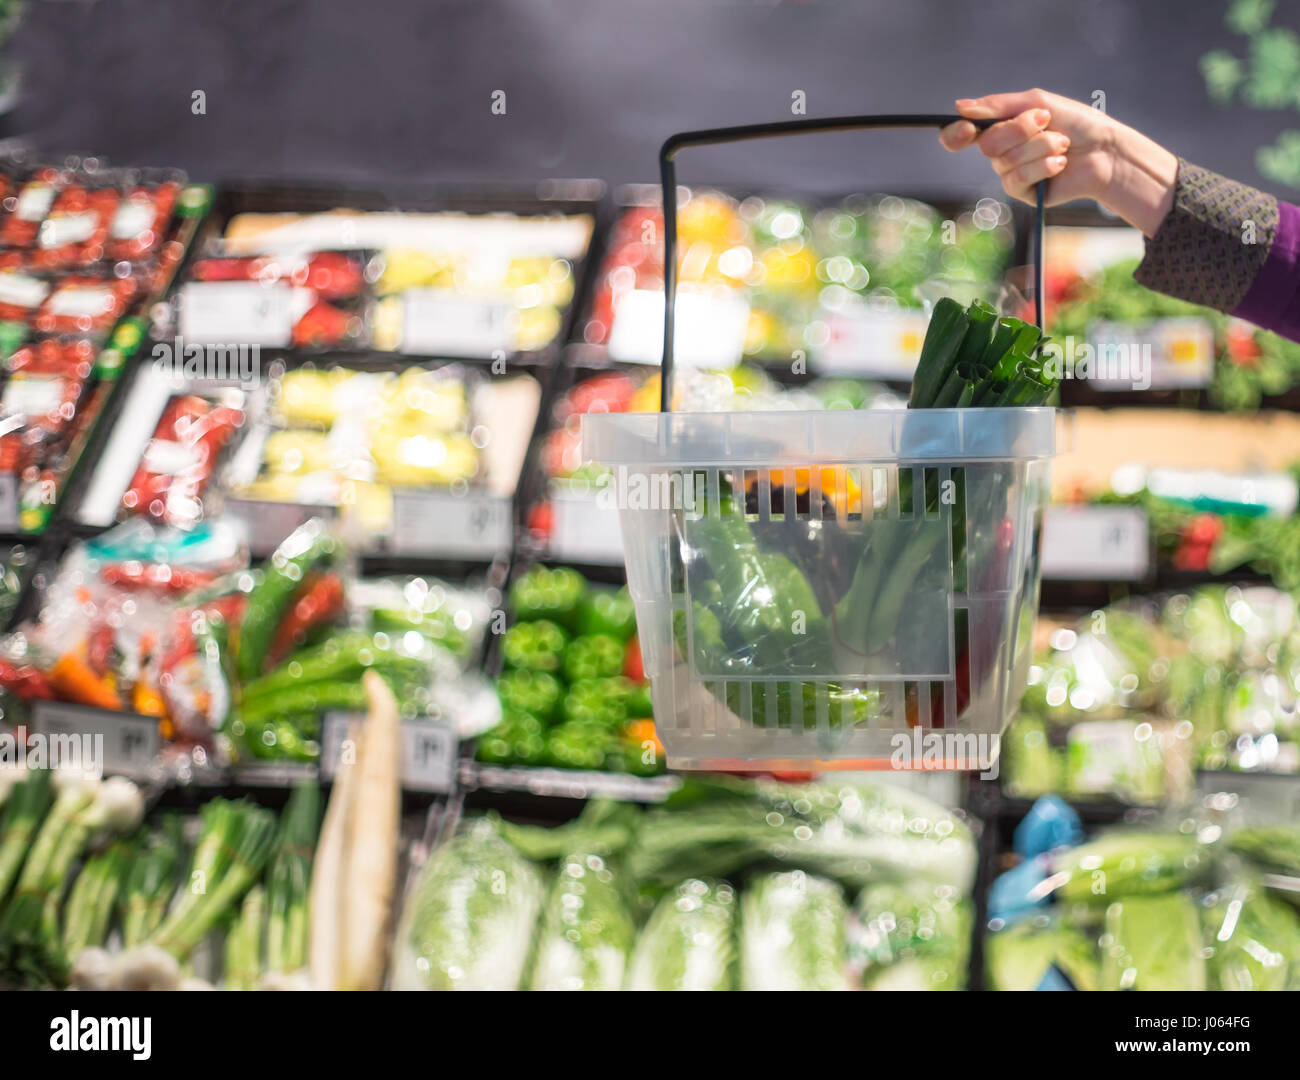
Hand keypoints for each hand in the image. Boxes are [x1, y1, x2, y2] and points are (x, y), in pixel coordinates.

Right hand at [938, 89, 1177, 237]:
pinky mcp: (1023, 192)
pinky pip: (1018, 179)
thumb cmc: (1077, 122)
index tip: (966, 129)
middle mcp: (1002, 151)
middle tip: (1045, 122)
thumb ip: (999, 105)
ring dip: (1040, 147)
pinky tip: (1060, 163)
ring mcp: (1011, 172)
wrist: (1105, 150)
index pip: (962, 134)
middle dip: (1019, 130)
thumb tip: (961, 107)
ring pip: (1006, 161)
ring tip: (1062, 144)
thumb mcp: (1038, 103)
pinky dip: (1043, 166)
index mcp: (1002, 127)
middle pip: (987, 144)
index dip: (956, 133)